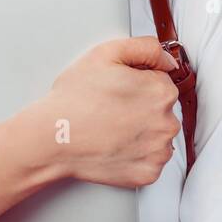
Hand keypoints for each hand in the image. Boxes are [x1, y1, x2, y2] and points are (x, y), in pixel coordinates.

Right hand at [31, 35, 181, 188]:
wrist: (53, 137)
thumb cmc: (74, 98)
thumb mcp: (106, 53)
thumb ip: (146, 48)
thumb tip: (167, 60)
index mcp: (161, 91)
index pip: (162, 82)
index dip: (138, 84)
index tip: (119, 90)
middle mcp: (167, 122)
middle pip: (162, 110)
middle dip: (142, 108)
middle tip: (111, 109)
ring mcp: (158, 151)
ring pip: (158, 136)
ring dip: (141, 132)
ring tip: (111, 128)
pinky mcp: (148, 173)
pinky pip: (150, 161)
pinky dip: (136, 156)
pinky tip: (114, 146)